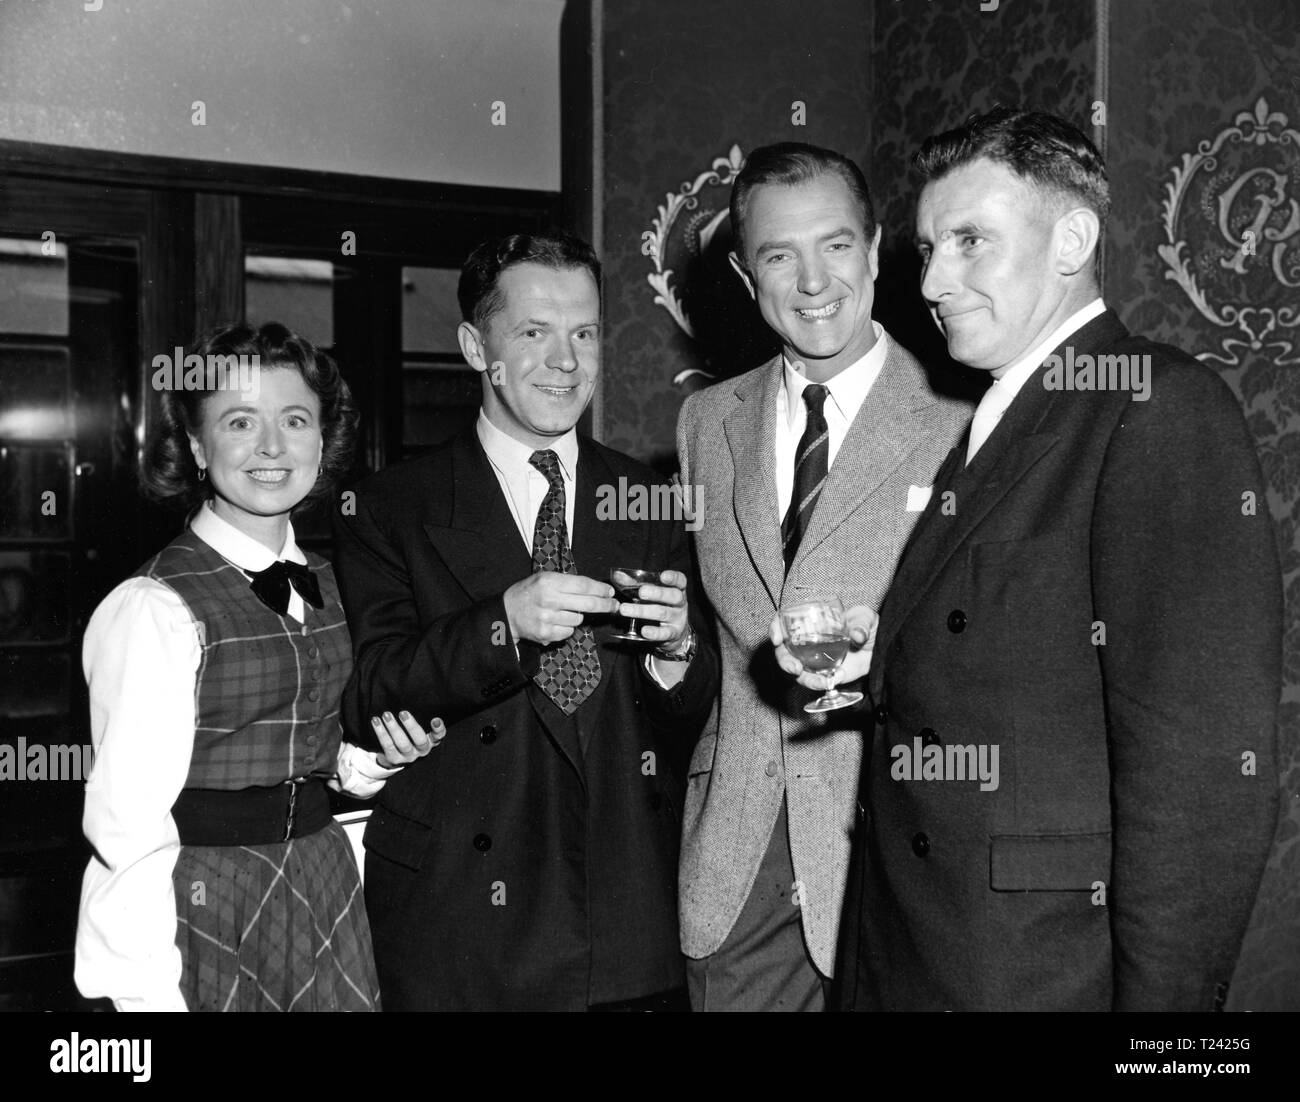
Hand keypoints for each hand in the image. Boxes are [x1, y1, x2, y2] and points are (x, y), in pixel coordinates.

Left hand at [370, 710, 445, 767]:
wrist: (395, 754)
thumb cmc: (409, 734)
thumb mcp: (417, 727)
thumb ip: (420, 715)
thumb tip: (412, 693)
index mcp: (431, 740)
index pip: (439, 736)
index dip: (439, 729)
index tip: (435, 719)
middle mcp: (422, 749)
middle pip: (419, 740)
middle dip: (411, 726)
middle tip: (403, 713)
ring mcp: (408, 756)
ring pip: (402, 743)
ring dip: (394, 728)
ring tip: (386, 715)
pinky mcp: (394, 759)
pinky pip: (387, 745)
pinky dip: (381, 732)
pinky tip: (376, 721)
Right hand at [503, 571, 617, 645]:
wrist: (507, 613)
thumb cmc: (529, 593)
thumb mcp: (545, 578)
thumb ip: (568, 582)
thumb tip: (598, 589)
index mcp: (549, 582)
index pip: (583, 585)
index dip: (600, 589)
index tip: (610, 592)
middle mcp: (549, 600)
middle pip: (588, 604)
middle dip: (605, 605)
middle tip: (613, 605)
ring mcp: (547, 619)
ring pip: (579, 620)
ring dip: (577, 616)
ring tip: (562, 612)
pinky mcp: (546, 634)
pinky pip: (569, 632)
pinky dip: (566, 628)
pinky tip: (555, 622)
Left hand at [618, 569, 690, 652]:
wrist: (675, 633)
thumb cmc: (660, 606)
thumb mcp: (653, 594)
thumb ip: (635, 584)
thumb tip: (617, 575)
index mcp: (677, 589)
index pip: (680, 581)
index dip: (673, 578)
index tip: (663, 576)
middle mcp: (680, 603)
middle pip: (673, 596)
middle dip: (657, 594)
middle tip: (641, 592)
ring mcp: (678, 619)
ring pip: (663, 613)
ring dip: (643, 611)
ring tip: (625, 609)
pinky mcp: (673, 634)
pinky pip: (664, 633)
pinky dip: (654, 632)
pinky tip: (644, 631)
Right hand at [770, 604, 876, 690]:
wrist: (879, 648)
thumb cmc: (868, 626)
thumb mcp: (865, 618)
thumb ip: (861, 623)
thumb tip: (856, 635)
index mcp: (811, 620)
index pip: (784, 620)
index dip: (775, 628)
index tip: (776, 638)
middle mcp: (807, 639)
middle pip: (784, 649)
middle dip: (784, 660)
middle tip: (794, 668)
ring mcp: (813, 658)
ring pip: (796, 669)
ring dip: (803, 677)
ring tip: (819, 681)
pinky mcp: (823, 673)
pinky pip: (813, 680)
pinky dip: (819, 683)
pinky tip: (831, 681)